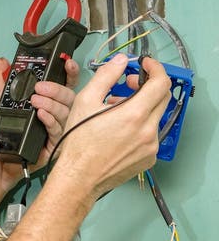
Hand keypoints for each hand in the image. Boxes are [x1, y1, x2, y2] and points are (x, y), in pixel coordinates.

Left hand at [0, 56, 79, 196]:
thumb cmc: (2, 131)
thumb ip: (0, 78)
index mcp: (49, 101)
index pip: (66, 83)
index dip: (70, 72)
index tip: (66, 62)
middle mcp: (56, 114)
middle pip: (69, 97)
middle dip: (56, 89)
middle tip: (40, 88)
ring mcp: (57, 129)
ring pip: (65, 113)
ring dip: (51, 104)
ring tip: (35, 101)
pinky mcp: (54, 145)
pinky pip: (57, 130)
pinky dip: (49, 120)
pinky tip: (40, 115)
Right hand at [56, 54, 170, 200]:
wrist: (79, 178)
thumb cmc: (78, 145)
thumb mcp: (85, 101)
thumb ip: (106, 76)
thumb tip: (120, 62)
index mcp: (134, 115)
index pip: (161, 82)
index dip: (155, 68)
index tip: (146, 66)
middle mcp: (147, 131)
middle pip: (162, 97)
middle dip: (148, 86)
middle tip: (129, 85)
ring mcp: (150, 147)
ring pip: (155, 117)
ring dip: (141, 108)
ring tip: (117, 112)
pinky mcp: (148, 159)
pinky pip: (151, 135)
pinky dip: (140, 127)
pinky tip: (120, 131)